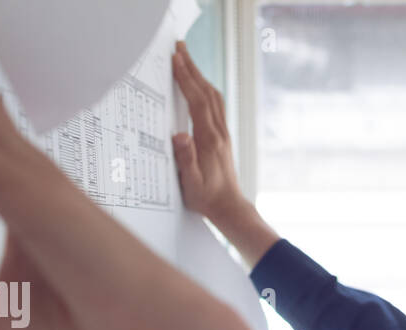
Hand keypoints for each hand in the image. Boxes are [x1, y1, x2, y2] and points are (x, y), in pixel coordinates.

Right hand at [171, 41, 243, 221]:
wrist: (229, 207)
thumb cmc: (206, 198)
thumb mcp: (191, 183)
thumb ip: (185, 159)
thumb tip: (179, 135)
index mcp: (209, 140)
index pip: (197, 102)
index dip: (186, 79)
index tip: (176, 59)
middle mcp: (219, 132)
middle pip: (206, 92)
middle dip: (192, 68)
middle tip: (180, 46)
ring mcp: (223, 133)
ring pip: (213, 96)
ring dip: (200, 75)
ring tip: (187, 59)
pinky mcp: (223, 137)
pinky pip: (215, 106)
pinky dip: (206, 89)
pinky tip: (200, 85)